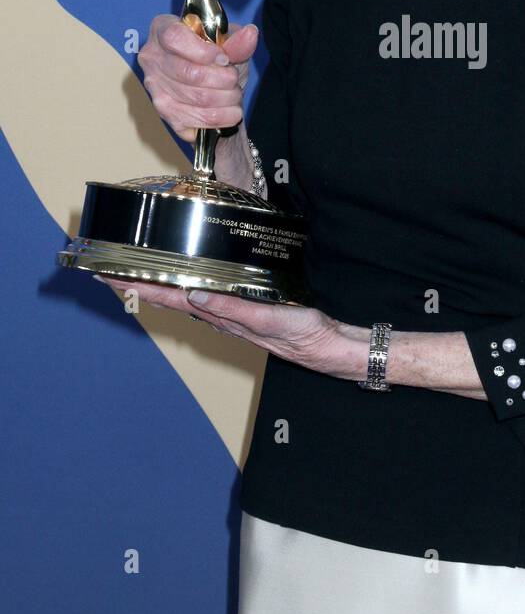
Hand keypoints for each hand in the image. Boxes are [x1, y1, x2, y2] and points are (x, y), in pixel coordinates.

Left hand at [92, 275, 357, 376]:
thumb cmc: (301, 333)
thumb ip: (231, 307)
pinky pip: (205, 292)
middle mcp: (218, 314)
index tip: (108, 275)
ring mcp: (229, 311)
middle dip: (139, 282)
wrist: (328, 346)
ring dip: (158, 282)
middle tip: (109, 267)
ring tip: (137, 268)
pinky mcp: (243, 306)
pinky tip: (186, 276)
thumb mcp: (266, 318)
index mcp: (219, 315)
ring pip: (184, 294)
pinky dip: (186, 283)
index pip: (169, 297)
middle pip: (169, 295)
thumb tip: (192, 293)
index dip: (137, 285)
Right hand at [137, 14, 258, 142]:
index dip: (203, 51)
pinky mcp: (165, 112)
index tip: (224, 59)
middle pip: (189, 72)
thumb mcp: (229, 44)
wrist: (214, 85)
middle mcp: (152, 58)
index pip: (175, 38)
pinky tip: (230, 110)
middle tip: (234, 78)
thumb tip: (250, 33)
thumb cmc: (216, 58)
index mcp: (162, 29)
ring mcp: (155, 87)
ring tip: (234, 94)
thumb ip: (238, 41)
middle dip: (223, 78)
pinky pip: (198, 119)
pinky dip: (222, 116)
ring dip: (227, 98)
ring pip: (197, 98)